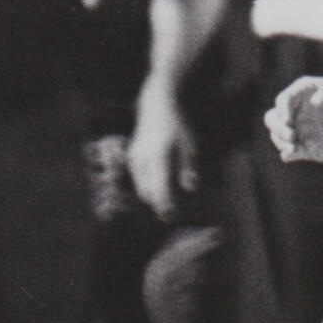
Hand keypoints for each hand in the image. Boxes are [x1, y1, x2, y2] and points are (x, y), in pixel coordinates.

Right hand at [127, 82, 197, 220]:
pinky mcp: (132, 159)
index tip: (171, 215)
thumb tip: (190, 187)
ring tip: (168, 202)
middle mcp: (142, 159)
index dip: (164, 204)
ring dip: (154, 197)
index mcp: (158, 156)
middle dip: (159, 204)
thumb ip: (190, 167)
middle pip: (147, 193)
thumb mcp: (190, 145)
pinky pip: (140, 180)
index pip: (158, 188)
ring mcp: (135, 159)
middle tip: (173, 214)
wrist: (159, 106)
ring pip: (142, 188)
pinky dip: (149, 187)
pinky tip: (161, 186)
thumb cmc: (179, 127)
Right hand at [264, 75, 322, 162]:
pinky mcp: (300, 146)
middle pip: (272, 118)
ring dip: (281, 142)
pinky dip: (288, 154)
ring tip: (294, 148)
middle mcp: (292, 111)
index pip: (282, 100)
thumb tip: (314, 102)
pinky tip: (294, 154)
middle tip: (291, 135)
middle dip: (278, 127)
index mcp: (299, 94)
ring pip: (277, 136)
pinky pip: (287, 152)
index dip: (283, 110)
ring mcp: (295, 129)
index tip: (288, 120)